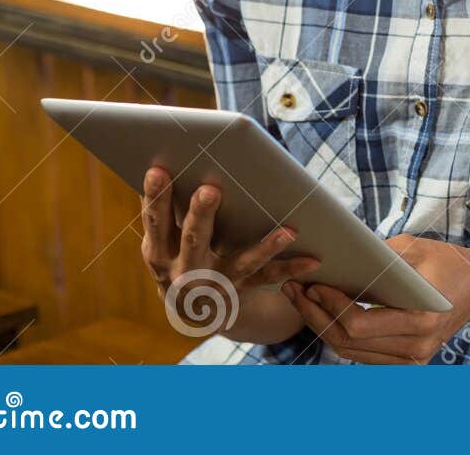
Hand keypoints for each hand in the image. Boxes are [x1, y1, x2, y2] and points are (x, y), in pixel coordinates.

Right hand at [140, 166, 320, 335]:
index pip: (156, 222)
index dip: (156, 197)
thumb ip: (167, 210)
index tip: (157, 170)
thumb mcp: (163, 240)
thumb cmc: (178, 254)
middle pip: (194, 239)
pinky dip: (292, 268)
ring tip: (288, 232)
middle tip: (210, 190)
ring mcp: (215, 282)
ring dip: (266, 248)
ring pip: (242, 262)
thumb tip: (167, 161)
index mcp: (160, 252)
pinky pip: (269, 277)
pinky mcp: (242, 288)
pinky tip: (314, 259)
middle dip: (202, 215)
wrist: (191, 308)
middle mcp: (185, 271)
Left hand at [282, 235, 469, 363]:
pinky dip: (341, 336)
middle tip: (295, 291)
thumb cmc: (448, 262)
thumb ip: (377, 257)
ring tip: (302, 300)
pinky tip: (324, 315)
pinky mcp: (408, 362)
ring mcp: (413, 360)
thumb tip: (336, 256)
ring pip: (352, 352)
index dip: (331, 307)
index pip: (360, 324)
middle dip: (316, 316)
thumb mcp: (414, 249)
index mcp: (421, 319)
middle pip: (349, 342)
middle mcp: (416, 348)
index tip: (313, 285)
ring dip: (323, 327)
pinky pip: (363, 355)